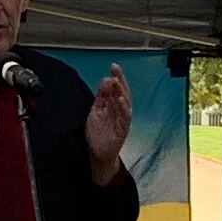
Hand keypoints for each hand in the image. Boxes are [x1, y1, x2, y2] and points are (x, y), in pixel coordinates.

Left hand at [85, 66, 132, 184]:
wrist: (98, 153)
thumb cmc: (98, 133)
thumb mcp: (96, 111)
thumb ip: (101, 97)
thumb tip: (106, 80)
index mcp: (112, 105)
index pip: (116, 88)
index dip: (116, 77)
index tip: (113, 67)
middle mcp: (119, 110)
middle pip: (122, 92)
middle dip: (120, 80)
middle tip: (115, 70)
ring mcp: (122, 120)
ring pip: (125, 103)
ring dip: (121, 92)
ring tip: (117, 81)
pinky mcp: (123, 129)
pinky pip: (125, 117)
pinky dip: (123, 108)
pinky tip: (120, 100)